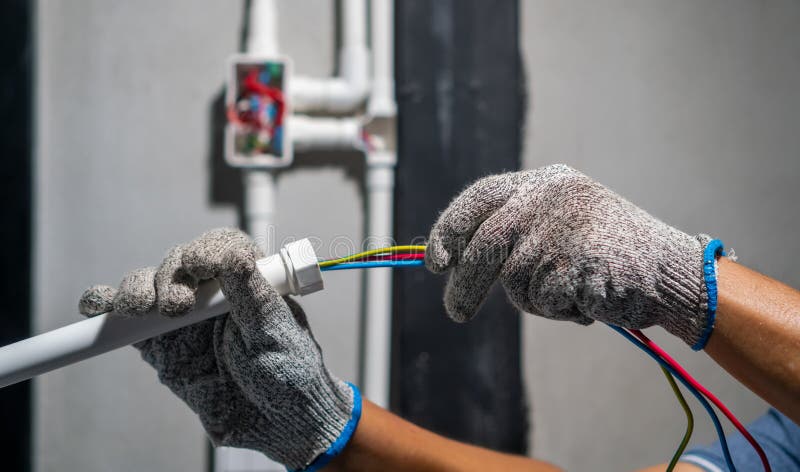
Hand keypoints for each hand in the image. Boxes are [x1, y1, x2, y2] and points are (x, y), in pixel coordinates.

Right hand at [78, 228, 359, 469]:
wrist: (277, 424)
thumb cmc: (290, 374)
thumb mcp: (276, 334)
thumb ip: (252, 295)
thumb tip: (233, 255)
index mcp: (249, 281)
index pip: (222, 247)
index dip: (207, 250)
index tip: (200, 265)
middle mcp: (214, 293)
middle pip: (179, 263)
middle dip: (171, 276)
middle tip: (176, 304)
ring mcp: (183, 318)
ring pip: (149, 286)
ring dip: (137, 289)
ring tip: (141, 308)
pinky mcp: (160, 344)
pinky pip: (127, 322)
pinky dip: (105, 307)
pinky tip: (96, 305)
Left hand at [426, 164, 713, 347]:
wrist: (672, 271)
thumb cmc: (610, 253)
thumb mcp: (561, 223)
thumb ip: (517, 231)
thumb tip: (458, 263)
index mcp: (544, 182)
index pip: (479, 196)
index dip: (449, 228)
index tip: (435, 261)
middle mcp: (548, 197)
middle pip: (484, 245)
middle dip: (465, 285)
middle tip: (455, 313)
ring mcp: (560, 228)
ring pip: (513, 281)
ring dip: (536, 299)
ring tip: (573, 289)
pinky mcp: (573, 261)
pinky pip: (542, 300)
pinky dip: (560, 310)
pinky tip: (590, 298)